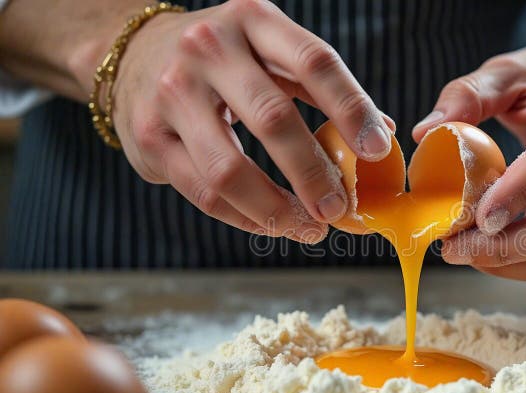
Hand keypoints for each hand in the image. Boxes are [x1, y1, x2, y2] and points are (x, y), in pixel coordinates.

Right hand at [110, 0, 393, 242]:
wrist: (135, 54)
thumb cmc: (225, 60)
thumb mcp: (271, 52)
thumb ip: (322, 88)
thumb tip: (381, 135)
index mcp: (254, 20)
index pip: (314, 62)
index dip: (351, 109)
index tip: (377, 151)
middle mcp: (210, 49)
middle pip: (273, 120)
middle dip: (314, 174)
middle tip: (339, 208)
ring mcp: (173, 92)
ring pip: (231, 170)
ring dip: (278, 209)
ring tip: (309, 228)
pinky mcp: (149, 136)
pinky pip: (204, 192)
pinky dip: (245, 217)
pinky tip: (272, 225)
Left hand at [414, 6, 525, 282]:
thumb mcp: (511, 70)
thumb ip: (468, 95)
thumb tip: (424, 133)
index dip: (517, 195)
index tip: (477, 220)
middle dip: (503, 247)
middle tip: (452, 249)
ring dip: (510, 264)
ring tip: (464, 252)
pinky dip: (524, 265)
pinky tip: (489, 252)